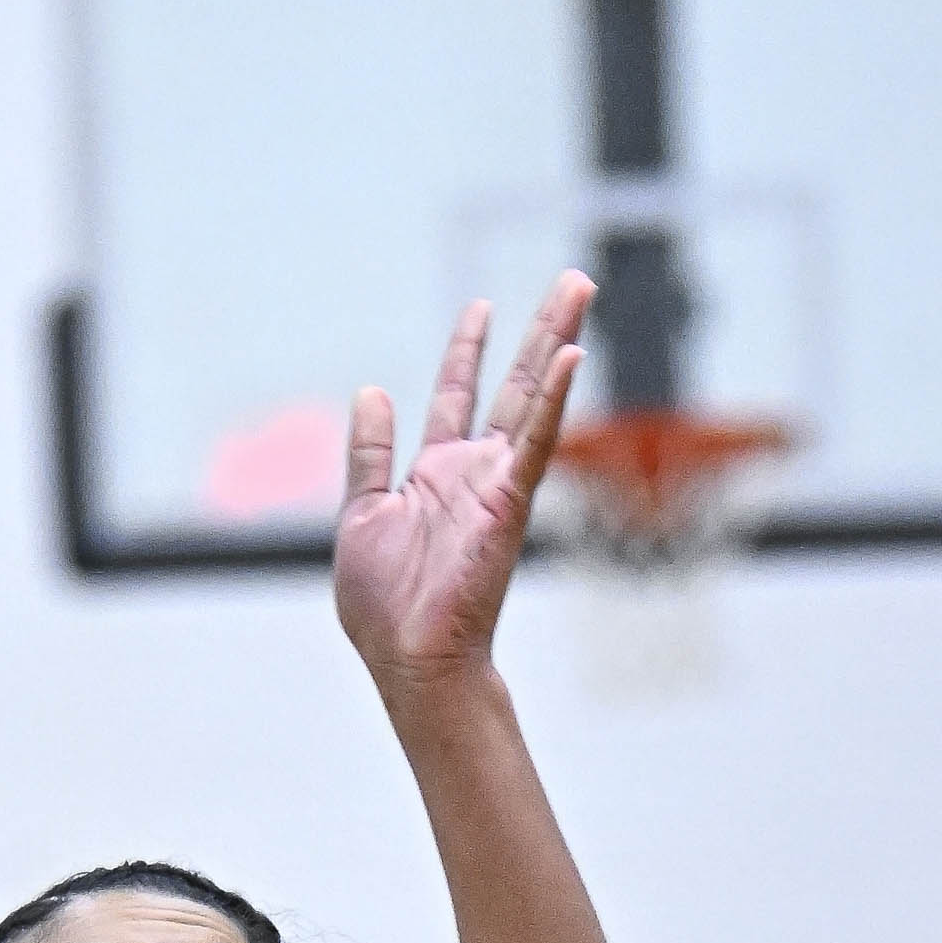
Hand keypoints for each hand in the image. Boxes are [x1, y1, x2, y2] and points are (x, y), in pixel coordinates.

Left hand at [334, 277, 589, 697]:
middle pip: (514, 385)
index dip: (467, 351)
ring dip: (558, 343)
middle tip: (574, 283)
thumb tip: (372, 392)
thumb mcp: (361, 513)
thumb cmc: (385, 607)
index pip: (457, 395)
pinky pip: (535, 443)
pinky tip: (572, 358)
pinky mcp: (509, 504)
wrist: (407, 659)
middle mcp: (474, 472)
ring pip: (534, 399)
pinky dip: (554, 400)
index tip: (481, 308)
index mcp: (436, 474)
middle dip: (541, 331)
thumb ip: (369, 455)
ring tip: (580, 291)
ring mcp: (496, 485)